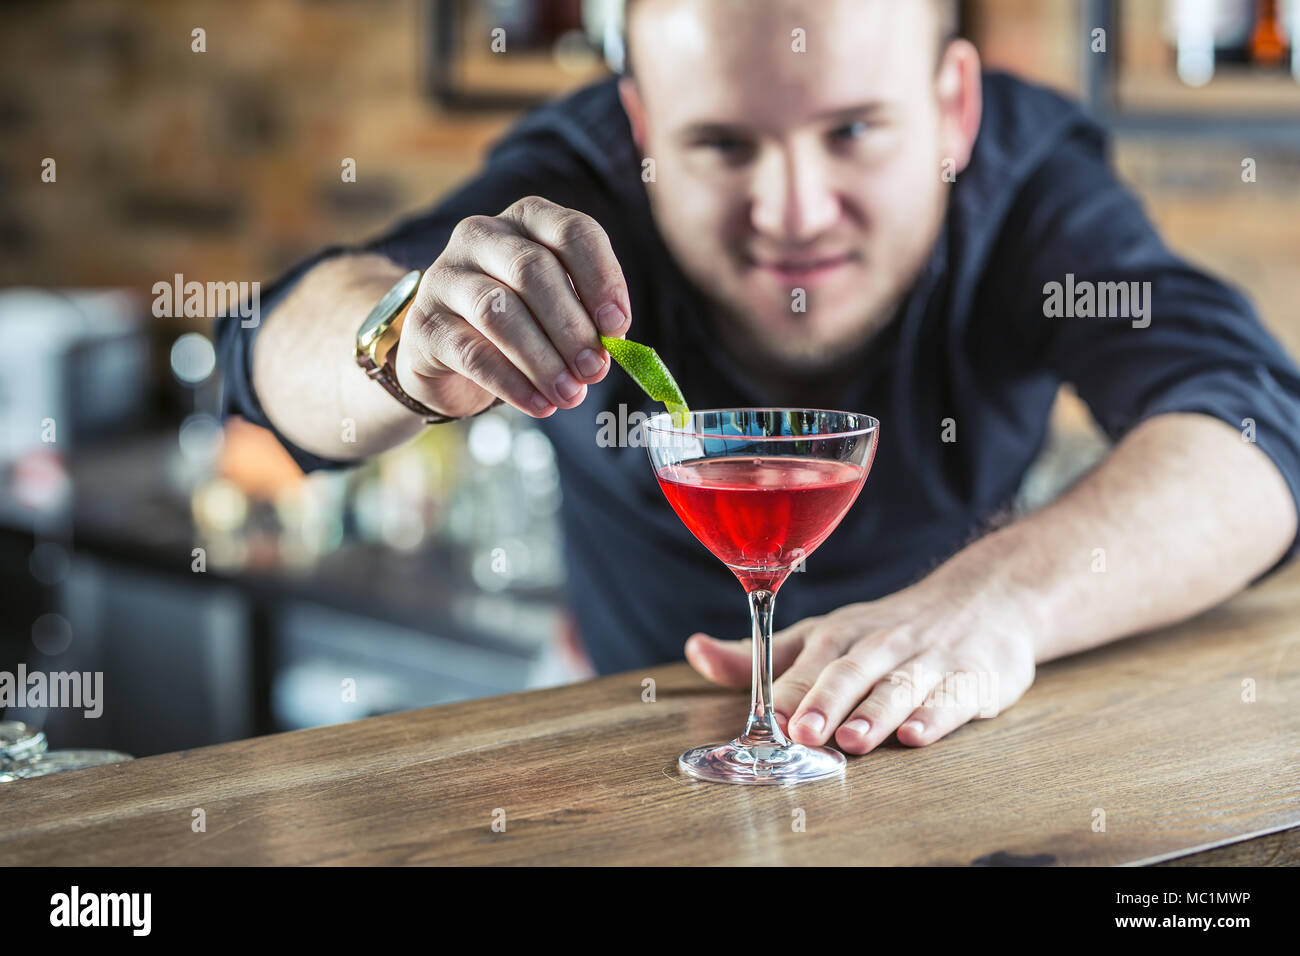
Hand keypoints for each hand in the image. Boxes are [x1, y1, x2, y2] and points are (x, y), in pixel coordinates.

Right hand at [394, 195, 631, 418]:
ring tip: (571, 394)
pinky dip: (512, 383)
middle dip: (571, 326)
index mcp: (527, 221)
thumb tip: (610, 349)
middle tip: (595, 369)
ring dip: (543, 359)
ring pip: (498, 310)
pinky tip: (540, 404)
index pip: (571, 231)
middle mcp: (482, 235)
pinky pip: (471, 352)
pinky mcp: (424, 323)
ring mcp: (445, 275)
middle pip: (532, 270)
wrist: (448, 354)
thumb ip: (586, 321)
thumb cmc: (518, 324)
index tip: (617, 326)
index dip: (601, 278)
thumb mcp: (557, 311)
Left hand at [684, 581, 1036, 753]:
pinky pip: (953, 697)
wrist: (982, 598)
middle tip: (804, 733)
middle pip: (850, 672)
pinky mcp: (972, 677)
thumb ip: (760, 655)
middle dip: (825, 702)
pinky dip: (936, 715)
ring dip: (875, 713)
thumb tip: (695, 653)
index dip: (791, 692)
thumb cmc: (886, 629)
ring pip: (898, 686)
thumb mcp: (820, 634)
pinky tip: (918, 734)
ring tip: (853, 739)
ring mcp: (928, 660)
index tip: (773, 718)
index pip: (810, 663)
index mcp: (840, 634)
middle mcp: (881, 644)